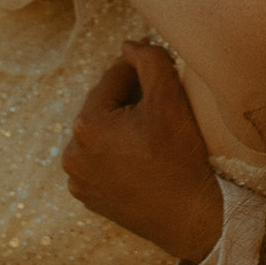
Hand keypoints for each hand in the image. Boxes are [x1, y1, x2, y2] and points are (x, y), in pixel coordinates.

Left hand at [61, 41, 222, 263]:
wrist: (192, 218)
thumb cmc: (181, 157)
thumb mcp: (169, 98)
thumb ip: (148, 59)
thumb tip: (128, 45)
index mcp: (87, 126)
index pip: (114, 78)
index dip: (140, 70)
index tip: (162, 72)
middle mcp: (73, 154)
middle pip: (105, 106)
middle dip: (129, 98)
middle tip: (160, 99)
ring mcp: (79, 180)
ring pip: (102, 133)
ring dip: (121, 124)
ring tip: (152, 127)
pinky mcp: (90, 198)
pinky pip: (101, 160)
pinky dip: (117, 151)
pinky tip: (142, 153)